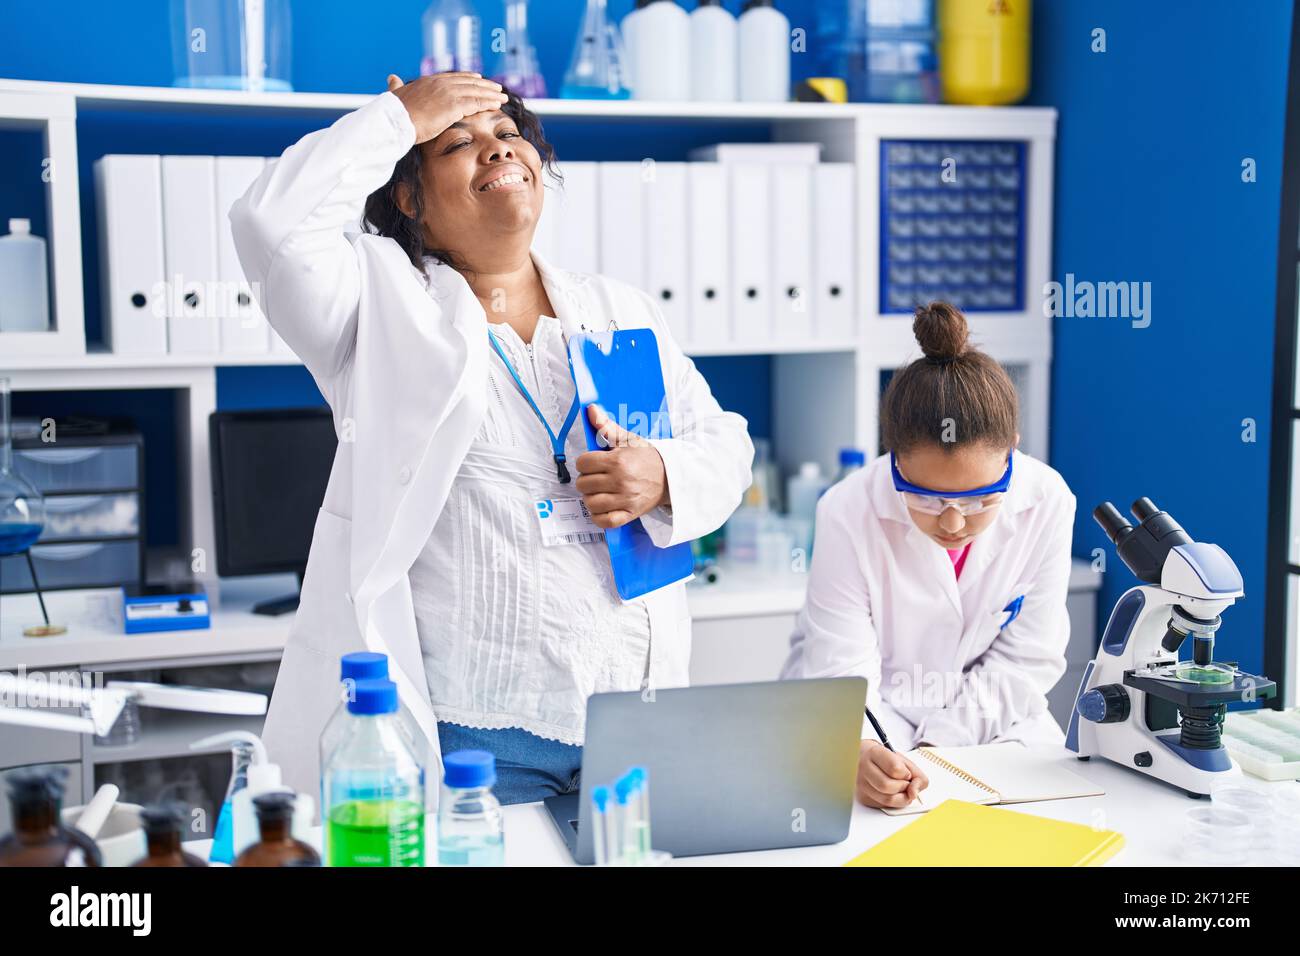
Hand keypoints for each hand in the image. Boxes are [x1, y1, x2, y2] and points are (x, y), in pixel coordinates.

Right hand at [385, 73, 507, 144]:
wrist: (394, 121)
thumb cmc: (393, 113)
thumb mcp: (395, 96)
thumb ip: (397, 86)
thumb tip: (391, 78)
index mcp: (428, 81)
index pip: (454, 77)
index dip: (468, 78)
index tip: (479, 79)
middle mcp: (440, 83)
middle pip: (469, 82)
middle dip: (485, 85)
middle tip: (497, 87)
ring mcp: (448, 93)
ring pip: (476, 91)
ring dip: (491, 93)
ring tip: (503, 96)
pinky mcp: (454, 105)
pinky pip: (477, 102)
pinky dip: (489, 102)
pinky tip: (498, 104)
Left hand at [574, 404, 668, 529]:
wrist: (670, 476)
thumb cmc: (647, 458)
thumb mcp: (628, 439)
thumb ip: (606, 426)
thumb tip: (591, 410)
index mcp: (618, 461)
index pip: (583, 463)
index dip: (585, 462)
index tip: (592, 463)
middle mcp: (621, 481)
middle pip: (583, 484)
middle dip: (587, 479)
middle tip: (596, 477)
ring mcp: (625, 500)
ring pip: (591, 503)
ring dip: (591, 497)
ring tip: (599, 491)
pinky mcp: (629, 514)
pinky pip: (605, 521)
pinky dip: (599, 516)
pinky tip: (602, 507)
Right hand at [855, 740, 928, 809]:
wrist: (868, 760)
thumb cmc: (888, 760)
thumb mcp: (905, 761)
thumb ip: (917, 775)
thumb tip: (914, 794)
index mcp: (874, 753)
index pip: (894, 769)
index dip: (906, 774)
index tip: (906, 773)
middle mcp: (864, 768)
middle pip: (887, 786)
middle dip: (903, 787)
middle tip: (904, 782)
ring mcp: (861, 784)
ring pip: (887, 800)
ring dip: (901, 797)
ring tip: (901, 789)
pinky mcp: (863, 797)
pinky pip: (884, 806)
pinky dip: (895, 802)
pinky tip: (893, 794)